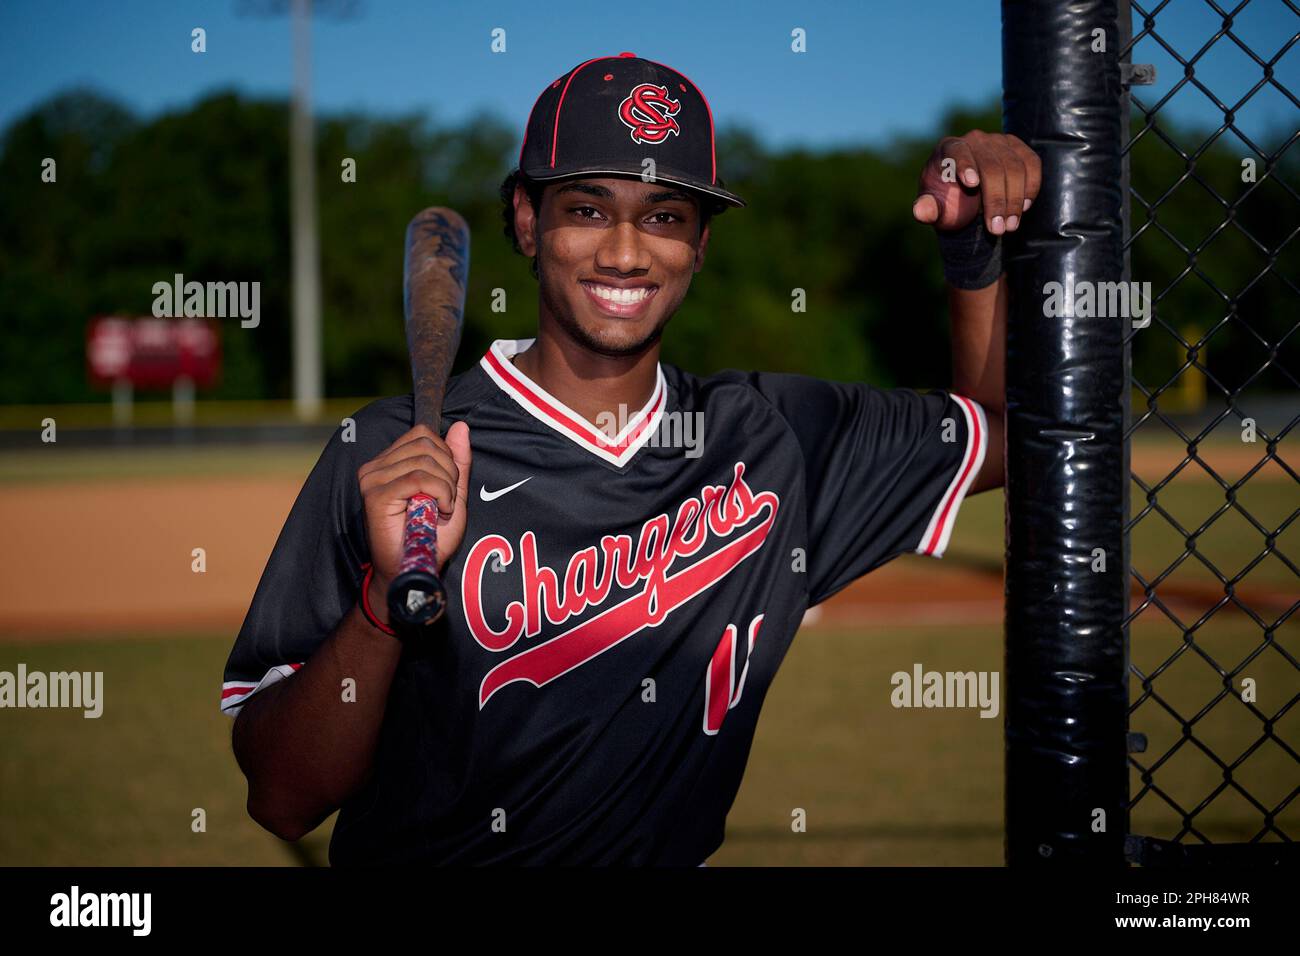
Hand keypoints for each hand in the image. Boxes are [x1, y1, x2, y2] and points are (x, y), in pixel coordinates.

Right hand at [357, 422, 471, 621]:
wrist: (414, 568)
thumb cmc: (430, 535)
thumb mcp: (453, 492)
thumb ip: (457, 461)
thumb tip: (460, 426)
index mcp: (390, 461)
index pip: (423, 433)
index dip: (446, 455)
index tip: (448, 484)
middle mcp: (376, 465)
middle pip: (427, 443)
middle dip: (449, 471)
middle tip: (447, 500)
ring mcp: (373, 478)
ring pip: (426, 460)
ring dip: (447, 487)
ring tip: (440, 509)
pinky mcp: (376, 494)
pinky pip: (419, 479)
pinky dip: (440, 494)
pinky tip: (438, 512)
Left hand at [911, 131, 1041, 235]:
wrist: (967, 200)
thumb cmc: (947, 203)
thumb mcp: (935, 209)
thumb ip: (927, 209)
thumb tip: (921, 212)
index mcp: (947, 149)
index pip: (957, 152)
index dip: (965, 164)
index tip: (972, 184)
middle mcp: (974, 140)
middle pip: (991, 167)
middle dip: (997, 201)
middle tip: (998, 230)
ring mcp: (999, 141)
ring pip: (1015, 167)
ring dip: (1015, 200)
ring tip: (1010, 226)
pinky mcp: (1018, 149)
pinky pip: (1032, 164)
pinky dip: (1031, 186)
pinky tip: (1024, 207)